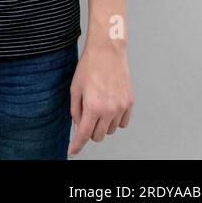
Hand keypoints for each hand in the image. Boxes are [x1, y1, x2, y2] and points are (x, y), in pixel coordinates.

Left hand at [69, 40, 133, 156]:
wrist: (107, 50)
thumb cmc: (89, 66)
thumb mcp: (75, 87)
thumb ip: (75, 110)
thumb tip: (78, 126)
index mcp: (93, 107)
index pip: (84, 134)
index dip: (77, 145)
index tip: (72, 152)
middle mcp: (109, 110)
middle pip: (98, 135)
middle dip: (90, 130)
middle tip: (86, 115)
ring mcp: (121, 107)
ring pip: (111, 130)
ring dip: (103, 125)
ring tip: (98, 106)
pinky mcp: (130, 103)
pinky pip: (122, 123)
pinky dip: (115, 120)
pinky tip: (109, 107)